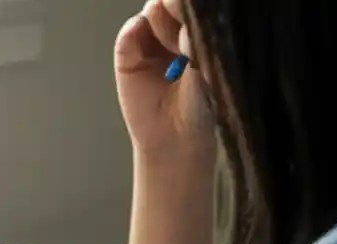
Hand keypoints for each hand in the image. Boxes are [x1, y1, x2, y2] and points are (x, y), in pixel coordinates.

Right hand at [115, 0, 215, 162]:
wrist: (177, 138)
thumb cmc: (204, 105)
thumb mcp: (208, 66)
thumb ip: (196, 36)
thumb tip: (182, 5)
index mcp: (203, 31)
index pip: (199, 6)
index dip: (196, 4)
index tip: (198, 5)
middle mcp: (179, 30)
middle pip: (174, 1)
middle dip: (179, 5)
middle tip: (185, 18)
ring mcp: (153, 40)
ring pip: (154, 8)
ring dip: (163, 22)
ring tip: (176, 47)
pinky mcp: (129, 53)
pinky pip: (130, 29)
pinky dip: (136, 30)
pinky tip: (147, 47)